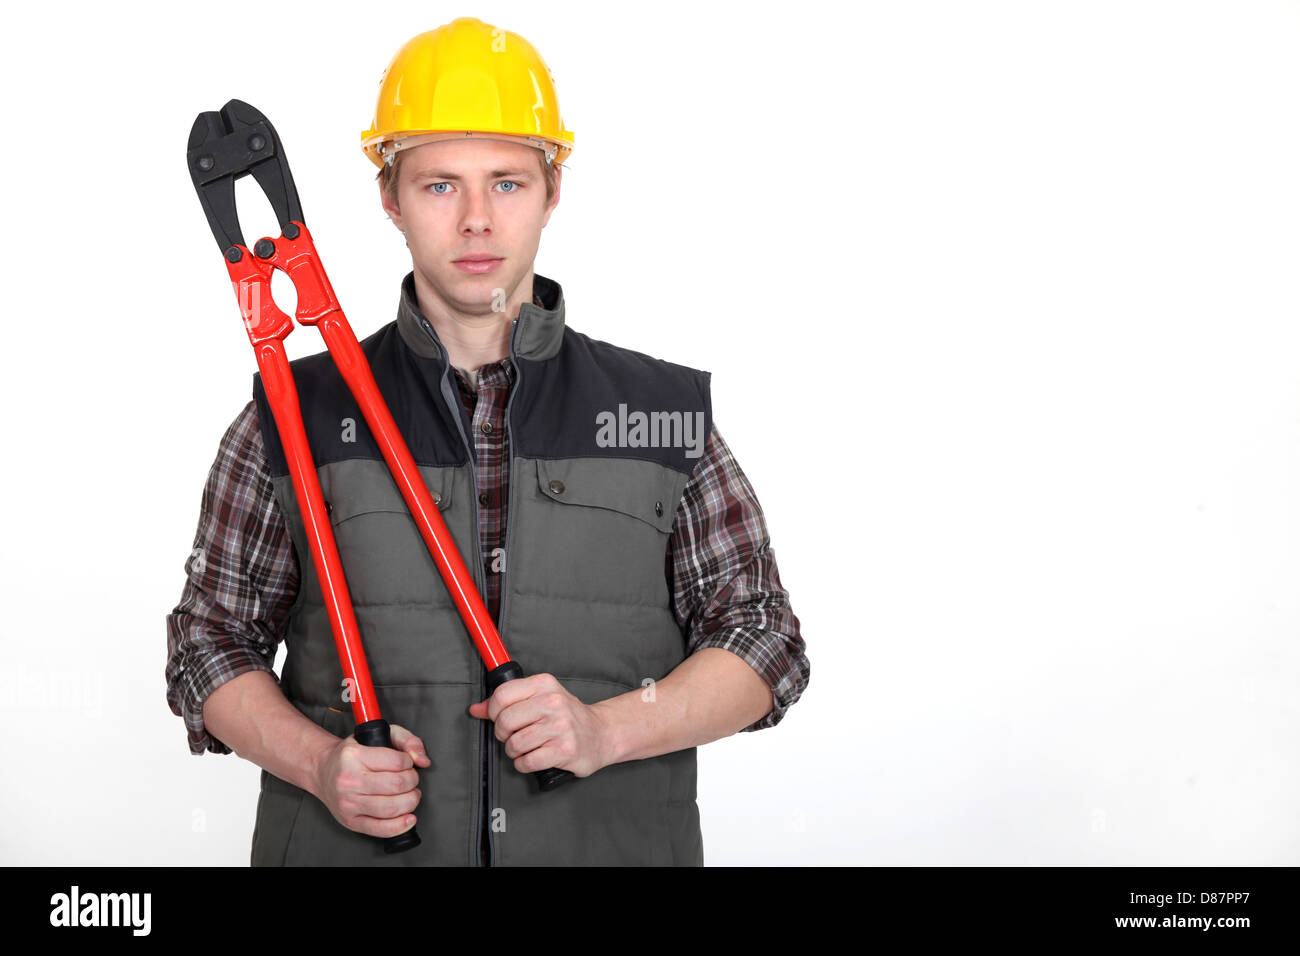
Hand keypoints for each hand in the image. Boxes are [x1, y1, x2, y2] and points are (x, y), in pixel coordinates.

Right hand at [312, 722, 430, 837]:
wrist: (323, 771)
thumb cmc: (353, 754)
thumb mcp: (379, 734)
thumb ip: (407, 740)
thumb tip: (423, 760)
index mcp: (354, 756)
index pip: (396, 761)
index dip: (409, 762)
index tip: (407, 762)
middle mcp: (349, 780)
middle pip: (396, 785)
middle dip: (413, 782)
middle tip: (411, 779)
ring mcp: (348, 803)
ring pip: (391, 808)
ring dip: (410, 801)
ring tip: (410, 794)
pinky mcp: (351, 821)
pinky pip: (380, 829)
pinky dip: (400, 826)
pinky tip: (409, 818)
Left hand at [468, 673, 611, 778]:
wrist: (601, 734)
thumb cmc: (567, 716)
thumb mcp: (539, 699)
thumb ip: (507, 702)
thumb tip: (476, 709)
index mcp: (545, 684)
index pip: (502, 695)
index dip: (493, 710)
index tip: (499, 718)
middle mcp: (553, 702)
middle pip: (505, 721)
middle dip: (503, 734)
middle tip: (514, 735)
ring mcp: (561, 726)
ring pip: (514, 743)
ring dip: (514, 751)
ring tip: (527, 747)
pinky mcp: (564, 750)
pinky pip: (527, 761)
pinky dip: (524, 764)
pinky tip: (534, 757)